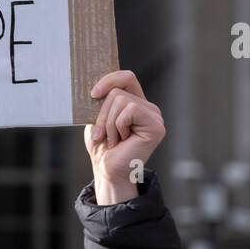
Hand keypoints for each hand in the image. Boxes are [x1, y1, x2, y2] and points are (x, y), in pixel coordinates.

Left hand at [83, 70, 165, 204]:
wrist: (107, 171)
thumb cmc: (103, 147)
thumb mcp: (98, 118)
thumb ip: (102, 100)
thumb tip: (97, 84)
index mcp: (136, 102)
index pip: (126, 77)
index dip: (109, 80)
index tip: (93, 94)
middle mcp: (148, 107)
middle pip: (117, 91)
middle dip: (102, 114)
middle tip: (103, 135)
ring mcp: (154, 116)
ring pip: (121, 100)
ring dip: (108, 123)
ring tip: (113, 140)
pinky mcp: (156, 126)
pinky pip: (129, 110)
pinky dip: (118, 126)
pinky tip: (122, 141)